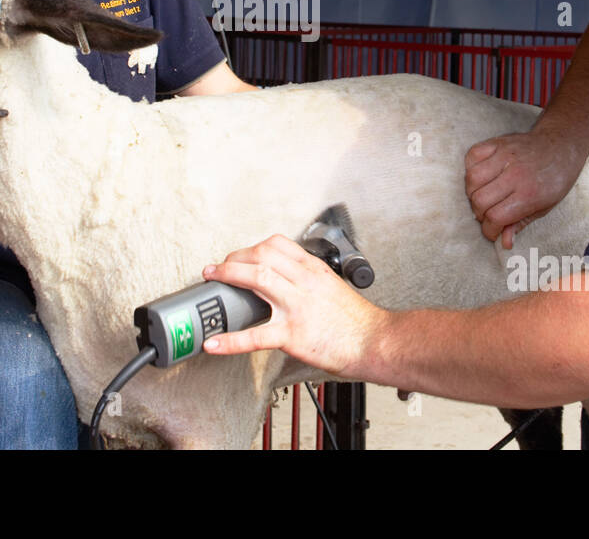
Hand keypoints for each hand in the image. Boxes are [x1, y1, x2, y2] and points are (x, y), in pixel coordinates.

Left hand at [201, 234, 386, 376]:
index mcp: (313, 269)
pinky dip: (231, 340)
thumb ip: (309, 280)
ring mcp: (297, 306)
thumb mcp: (333, 286)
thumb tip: (287, 281)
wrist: (376, 342)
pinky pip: (256, 335)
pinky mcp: (293, 334)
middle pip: (261, 254)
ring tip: (212, 281)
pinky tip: (215, 343)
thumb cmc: (357, 321)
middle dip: (234, 258)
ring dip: (228, 276)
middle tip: (220, 267)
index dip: (251, 248)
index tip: (240, 255)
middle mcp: (304, 282)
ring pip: (256, 278)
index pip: (277, 244)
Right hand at [465, 127, 582, 248]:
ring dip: (472, 192)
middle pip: (480, 200)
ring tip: (482, 196)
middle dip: (480, 214)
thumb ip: (521, 223)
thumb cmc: (555, 179)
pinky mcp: (497, 142)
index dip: (489, 230)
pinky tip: (480, 176)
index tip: (492, 231)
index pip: (496, 217)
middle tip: (487, 214)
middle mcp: (515, 174)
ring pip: (472, 179)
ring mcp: (505, 155)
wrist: (561, 144)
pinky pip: (472, 156)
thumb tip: (504, 242)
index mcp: (530, 194)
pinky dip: (470, 168)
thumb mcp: (545, 207)